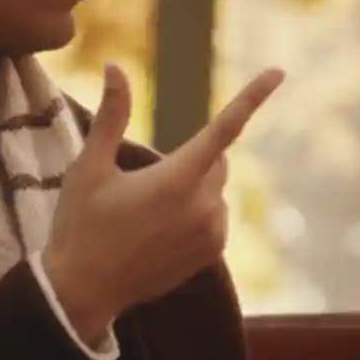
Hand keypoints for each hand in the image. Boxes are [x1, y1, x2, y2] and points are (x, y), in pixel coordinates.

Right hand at [40, 64, 284, 342]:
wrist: (82, 293)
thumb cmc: (81, 225)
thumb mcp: (89, 167)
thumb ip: (112, 115)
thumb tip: (114, 66)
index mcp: (176, 179)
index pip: (224, 128)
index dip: (253, 97)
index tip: (278, 71)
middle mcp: (203, 206)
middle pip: (216, 160)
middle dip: (192, 158)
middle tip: (145, 181)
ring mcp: (212, 233)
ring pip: (215, 189)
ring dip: (193, 187)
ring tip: (146, 213)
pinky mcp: (212, 253)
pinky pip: (215, 215)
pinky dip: (197, 212)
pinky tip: (159, 230)